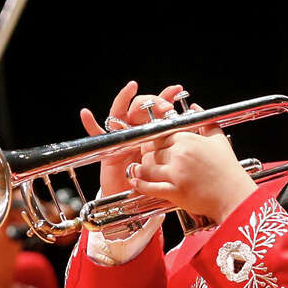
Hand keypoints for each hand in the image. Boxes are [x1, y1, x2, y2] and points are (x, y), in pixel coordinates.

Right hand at [78, 81, 187, 196]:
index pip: (159, 109)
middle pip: (140, 107)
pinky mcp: (107, 147)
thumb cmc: (154, 182)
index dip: (167, 97)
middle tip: (164, 105)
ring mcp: (121, 136)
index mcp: (153, 132)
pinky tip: (86, 114)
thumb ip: (180, 151)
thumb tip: (201, 135)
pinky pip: (96, 134)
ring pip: (121, 112)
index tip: (177, 90)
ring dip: (125, 99)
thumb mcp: (170, 164)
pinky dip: (90, 124)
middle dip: (152, 100)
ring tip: (131, 89)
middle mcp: (136, 130)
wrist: (136, 198)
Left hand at [130, 126, 256, 224]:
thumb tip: (195, 108)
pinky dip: (140, 185)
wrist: (234, 195)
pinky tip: (136, 183)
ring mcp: (176, 173)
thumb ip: (204, 121)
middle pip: (151, 151)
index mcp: (188, 140)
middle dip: (147, 155)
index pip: (160, 135)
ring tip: (139, 170)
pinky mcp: (175, 191)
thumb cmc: (227, 170)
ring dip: (141, 169)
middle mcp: (180, 155)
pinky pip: (150, 187)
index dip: (154, 141)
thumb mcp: (218, 139)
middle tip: (146, 159)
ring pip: (147, 167)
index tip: (152, 145)